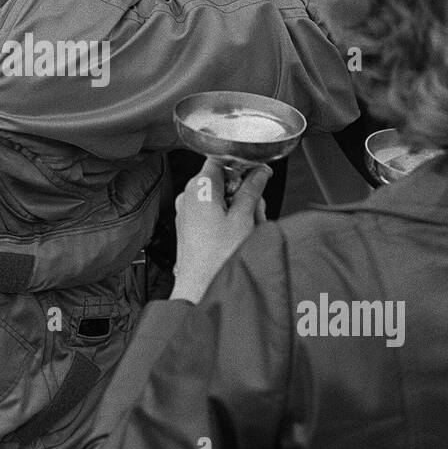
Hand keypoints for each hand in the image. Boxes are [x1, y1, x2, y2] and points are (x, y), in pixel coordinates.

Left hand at [171, 160, 270, 303]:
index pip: (221, 159)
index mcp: (199, 187)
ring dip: (239, 211)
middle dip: (244, 195)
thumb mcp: (243, 218)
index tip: (258, 175)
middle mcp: (188, 196)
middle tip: (255, 213)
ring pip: (221, 200)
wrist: (200, 288)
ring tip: (247, 230)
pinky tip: (237, 237)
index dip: (242, 165)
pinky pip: (213, 215)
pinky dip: (229, 222)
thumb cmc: (217, 258)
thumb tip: (259, 172)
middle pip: (224, 181)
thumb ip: (252, 190)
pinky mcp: (190, 227)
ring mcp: (187, 212)